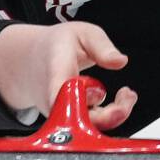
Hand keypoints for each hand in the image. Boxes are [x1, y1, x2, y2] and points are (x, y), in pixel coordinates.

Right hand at [0, 22, 136, 129]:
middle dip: (110, 115)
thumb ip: (101, 45)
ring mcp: (60, 114)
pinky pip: (91, 126)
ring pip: (87, 126)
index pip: (60, 92)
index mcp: (56, 71)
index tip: (93, 97)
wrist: (30, 61)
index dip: (76, 102)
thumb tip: (120, 61)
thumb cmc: (56, 47)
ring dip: (114, 114)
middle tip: (128, 95)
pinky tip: (121, 100)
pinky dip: (111, 116)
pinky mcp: (69, 122)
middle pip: (78, 120)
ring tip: (127, 94)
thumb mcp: (81, 33)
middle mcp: (54, 99)